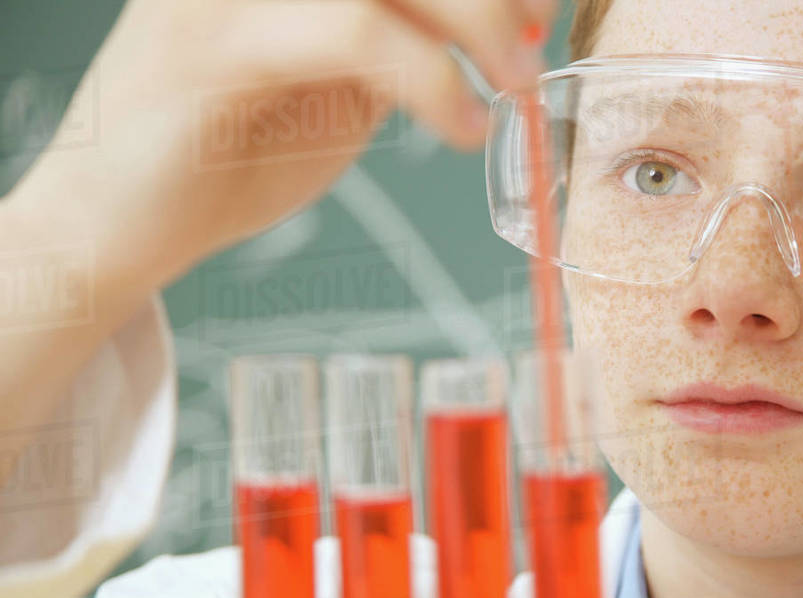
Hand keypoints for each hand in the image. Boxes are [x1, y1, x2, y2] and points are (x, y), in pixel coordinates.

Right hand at [10, 0, 552, 288]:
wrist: (117, 224)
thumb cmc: (226, 155)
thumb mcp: (336, 86)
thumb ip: (400, 42)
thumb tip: (498, 26)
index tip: (537, 8)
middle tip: (530, 52)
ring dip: (475, 23)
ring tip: (509, 87)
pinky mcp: (213, 43)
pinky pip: (351, 30)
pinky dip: (427, 76)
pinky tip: (459, 126)